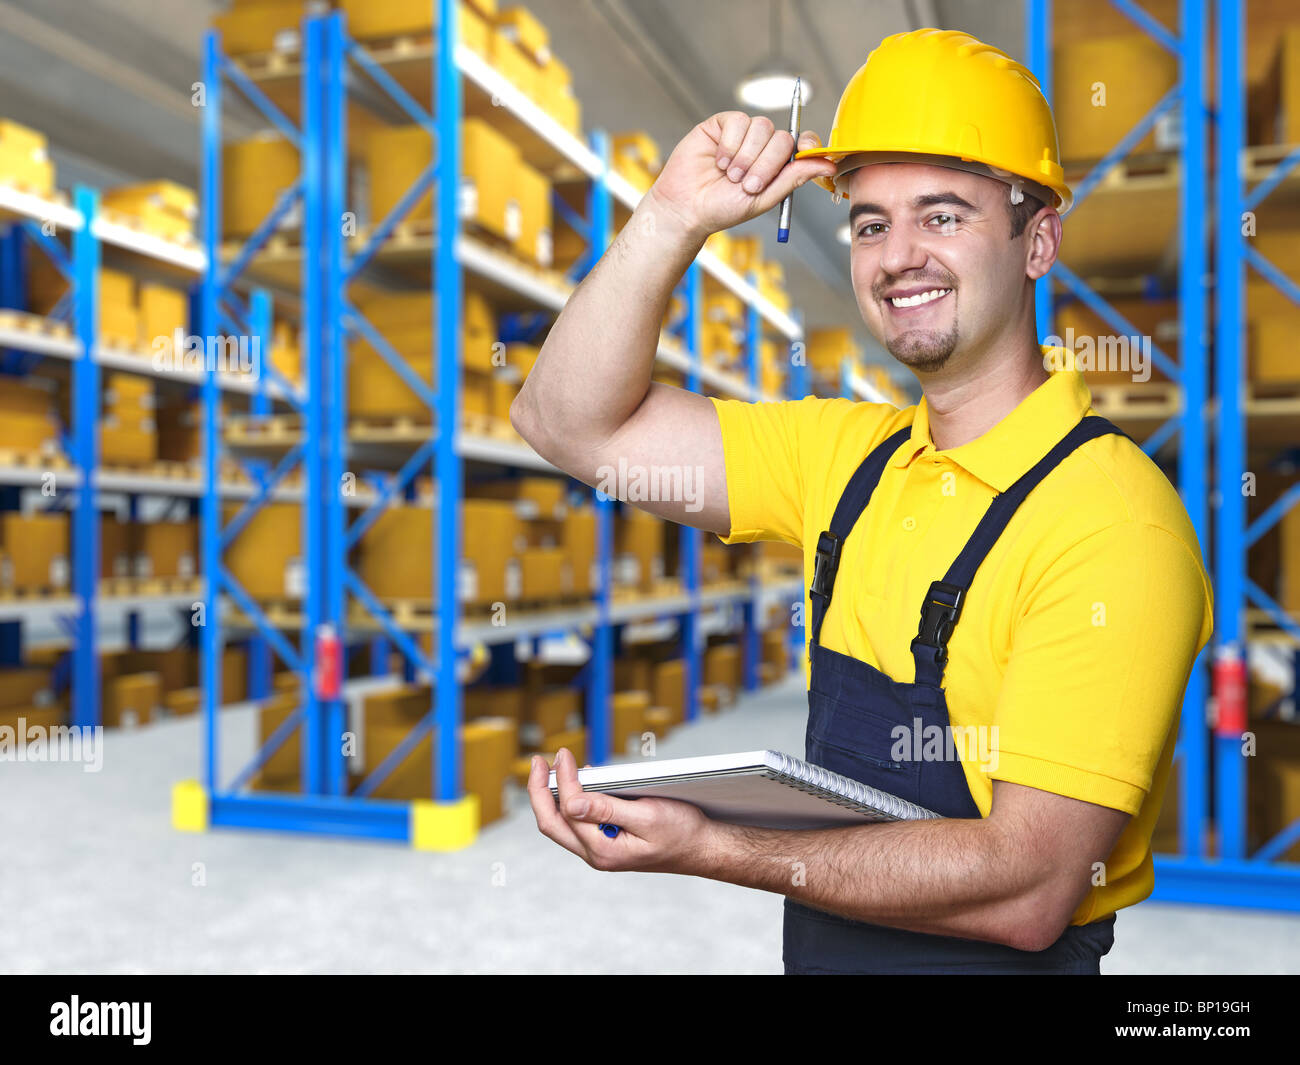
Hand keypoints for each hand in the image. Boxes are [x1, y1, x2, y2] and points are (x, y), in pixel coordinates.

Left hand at [527, 747, 718, 873]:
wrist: (702, 848)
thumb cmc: (682, 831)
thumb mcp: (647, 815)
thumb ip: (607, 810)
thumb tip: (570, 802)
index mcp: (604, 850)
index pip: (569, 810)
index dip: (563, 778)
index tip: (564, 754)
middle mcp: (596, 854)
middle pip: (552, 823)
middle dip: (539, 791)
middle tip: (538, 761)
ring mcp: (599, 850)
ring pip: (562, 824)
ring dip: (553, 795)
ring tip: (554, 767)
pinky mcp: (606, 842)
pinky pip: (579, 822)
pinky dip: (572, 800)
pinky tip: (579, 781)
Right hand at [647, 115, 836, 241]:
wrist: (687, 208)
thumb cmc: (722, 208)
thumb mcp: (764, 198)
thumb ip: (794, 178)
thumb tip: (829, 165)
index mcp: (777, 165)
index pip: (801, 143)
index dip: (808, 145)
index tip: (806, 152)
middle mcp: (763, 146)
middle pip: (783, 138)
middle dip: (766, 164)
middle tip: (746, 185)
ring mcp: (743, 133)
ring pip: (761, 127)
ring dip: (746, 156)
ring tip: (730, 176)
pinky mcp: (722, 124)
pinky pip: (738, 121)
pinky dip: (730, 144)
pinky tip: (719, 161)